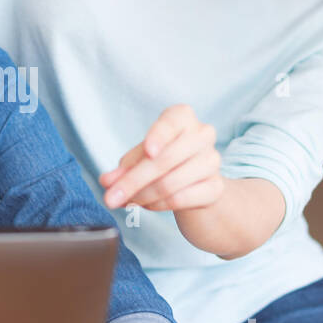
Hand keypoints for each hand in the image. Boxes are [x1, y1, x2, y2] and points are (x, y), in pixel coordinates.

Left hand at [99, 104, 222, 211]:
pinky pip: (179, 199)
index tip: (149, 151)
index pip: (169, 124)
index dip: (159, 137)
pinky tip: (146, 205)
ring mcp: (212, 161)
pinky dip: (156, 205)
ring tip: (128, 201)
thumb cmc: (163, 158)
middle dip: (132, 182)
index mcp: (182, 116)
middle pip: (164, 161)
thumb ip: (123, 168)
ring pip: (169, 184)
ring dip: (141, 197)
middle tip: (109, 199)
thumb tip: (107, 181)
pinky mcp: (215, 187)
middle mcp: (202, 134)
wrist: (194, 180)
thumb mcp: (140, 156)